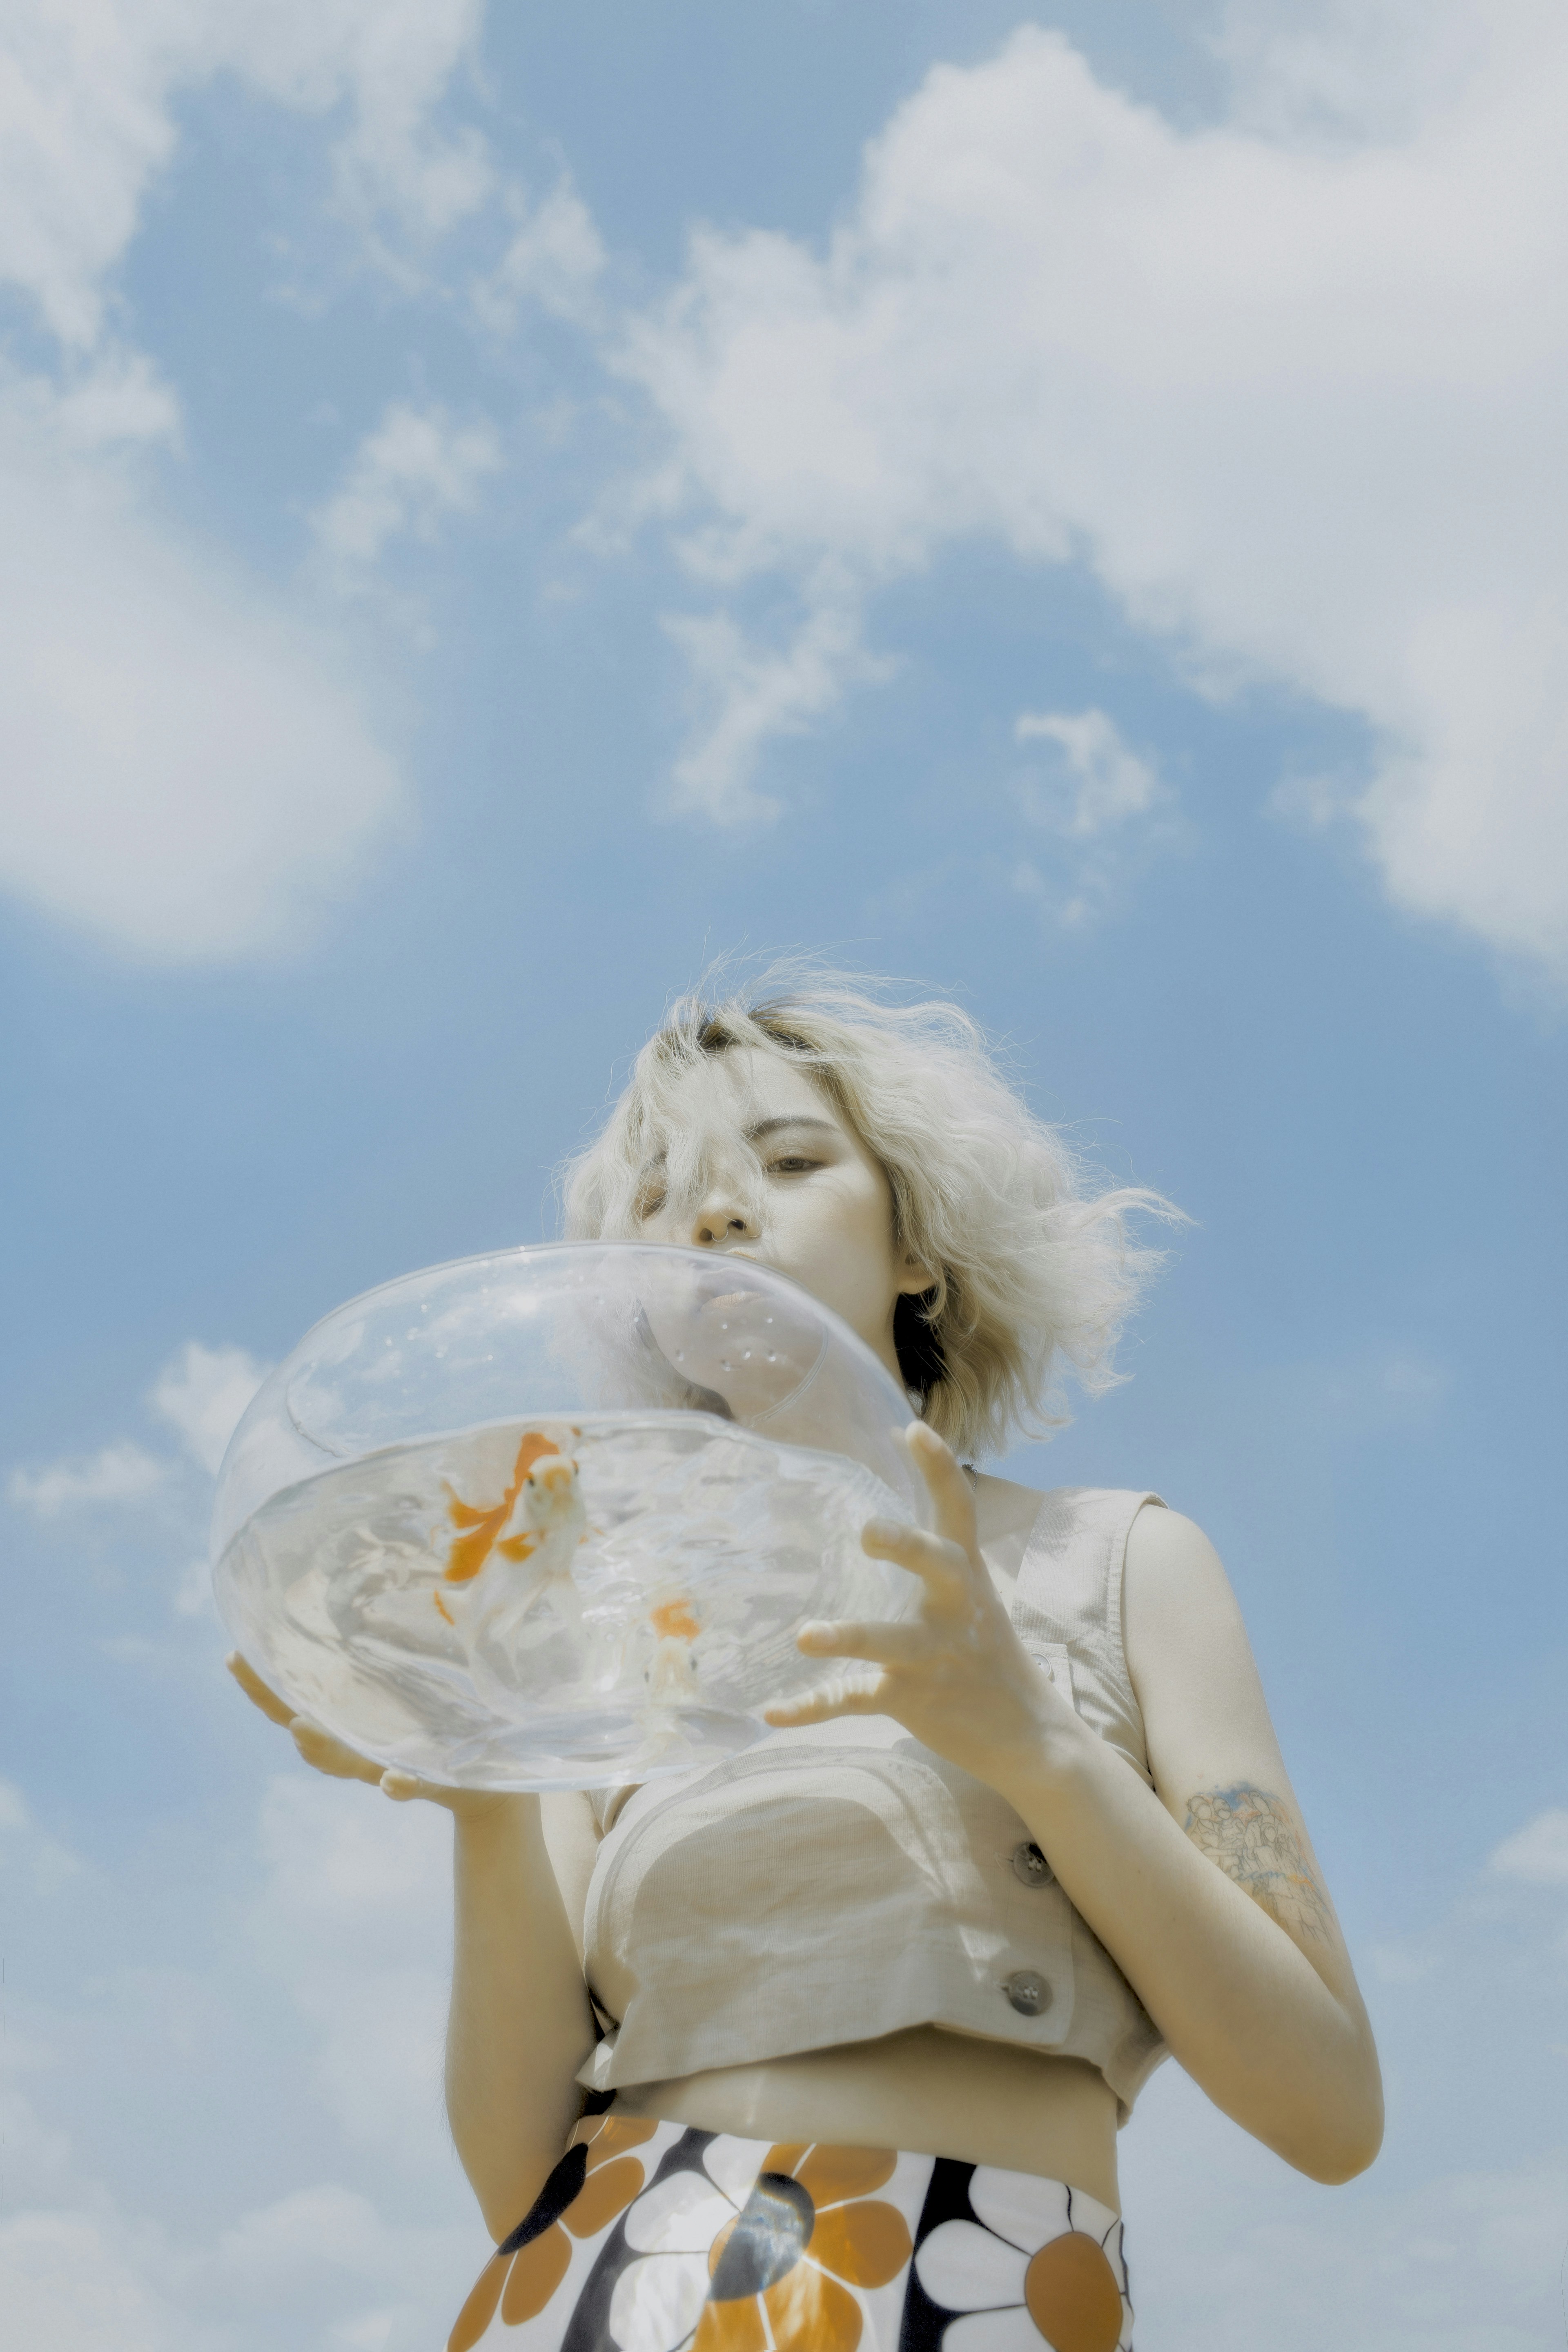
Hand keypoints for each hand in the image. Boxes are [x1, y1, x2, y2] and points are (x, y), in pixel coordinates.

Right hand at [226, 1652, 510, 1820]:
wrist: (482, 1774)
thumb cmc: (438, 1716)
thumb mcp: (411, 1674)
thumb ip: (389, 1640)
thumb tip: (367, 1580)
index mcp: (348, 1717)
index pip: (292, 1700)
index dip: (261, 1683)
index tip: (235, 1654)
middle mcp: (357, 1744)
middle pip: (307, 1733)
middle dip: (281, 1710)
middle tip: (254, 1685)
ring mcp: (385, 1764)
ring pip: (345, 1762)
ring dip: (321, 1749)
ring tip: (304, 1731)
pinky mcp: (424, 1781)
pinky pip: (406, 1787)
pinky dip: (397, 1786)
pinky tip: (394, 1783)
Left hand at [762, 1422, 1079, 1793]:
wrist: (1029, 1735)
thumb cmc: (985, 1650)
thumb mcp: (972, 1594)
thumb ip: (935, 1552)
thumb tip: (885, 1498)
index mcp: (966, 1575)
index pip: (959, 1510)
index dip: (940, 1468)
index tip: (912, 1428)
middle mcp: (954, 1609)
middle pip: (936, 1566)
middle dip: (905, 1547)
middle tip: (868, 1533)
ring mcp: (934, 1657)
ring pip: (889, 1643)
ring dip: (849, 1638)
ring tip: (806, 1636)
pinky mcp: (911, 1700)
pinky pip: (855, 1701)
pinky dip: (811, 1708)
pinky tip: (772, 1712)